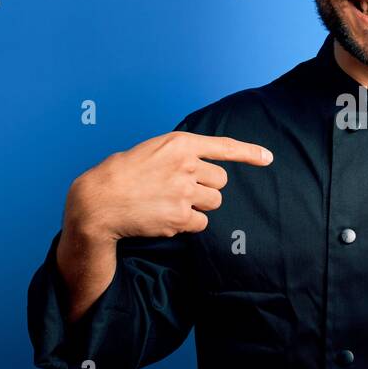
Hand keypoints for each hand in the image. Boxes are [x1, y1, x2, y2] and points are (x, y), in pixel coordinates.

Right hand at [65, 131, 273, 242]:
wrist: (99, 201)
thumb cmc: (121, 174)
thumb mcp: (151, 150)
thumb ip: (179, 154)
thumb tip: (201, 165)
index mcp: (180, 144)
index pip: (224, 146)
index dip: (250, 153)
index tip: (268, 158)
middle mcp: (187, 165)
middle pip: (221, 181)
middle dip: (207, 187)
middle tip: (180, 190)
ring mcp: (185, 191)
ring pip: (213, 202)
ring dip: (198, 206)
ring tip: (169, 203)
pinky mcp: (181, 216)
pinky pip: (201, 224)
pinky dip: (188, 224)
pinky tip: (165, 218)